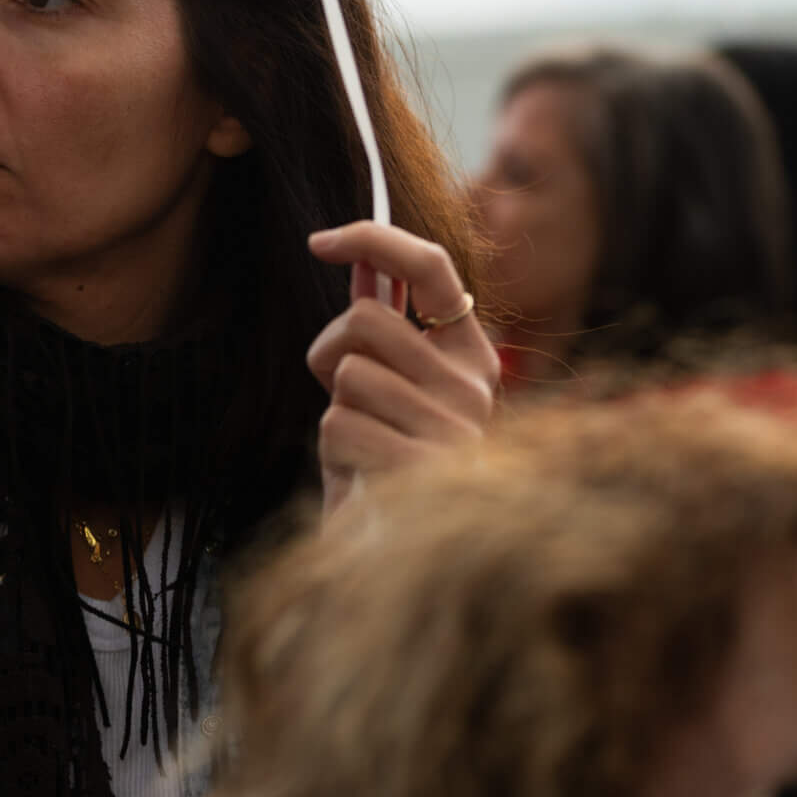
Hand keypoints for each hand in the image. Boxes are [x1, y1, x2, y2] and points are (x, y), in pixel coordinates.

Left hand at [306, 221, 499, 513]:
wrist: (403, 558)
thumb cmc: (390, 465)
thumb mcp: (387, 388)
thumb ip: (381, 329)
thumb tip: (357, 262)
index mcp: (473, 356)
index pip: (431, 266)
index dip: (372, 238)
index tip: (320, 241)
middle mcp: (475, 386)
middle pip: (364, 321)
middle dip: (330, 354)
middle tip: (344, 397)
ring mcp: (455, 428)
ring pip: (348, 376)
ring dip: (335, 412)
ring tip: (364, 447)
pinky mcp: (422, 468)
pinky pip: (339, 425)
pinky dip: (335, 451)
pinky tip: (364, 476)